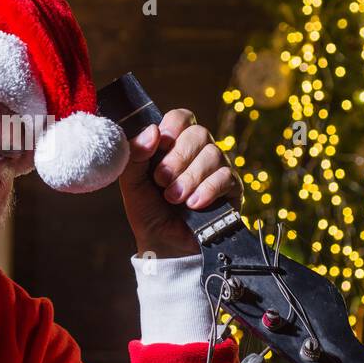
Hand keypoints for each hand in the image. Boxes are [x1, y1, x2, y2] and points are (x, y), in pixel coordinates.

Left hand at [117, 108, 241, 258]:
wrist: (164, 244)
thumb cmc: (148, 211)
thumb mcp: (131, 183)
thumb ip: (135, 155)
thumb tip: (153, 130)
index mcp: (173, 144)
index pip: (181, 117)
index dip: (172, 127)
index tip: (159, 144)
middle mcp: (198, 151)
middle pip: (199, 133)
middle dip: (177, 158)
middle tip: (161, 181)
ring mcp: (217, 168)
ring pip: (213, 154)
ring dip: (190, 177)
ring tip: (174, 198)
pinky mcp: (232, 188)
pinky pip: (226, 176)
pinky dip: (207, 190)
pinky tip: (194, 204)